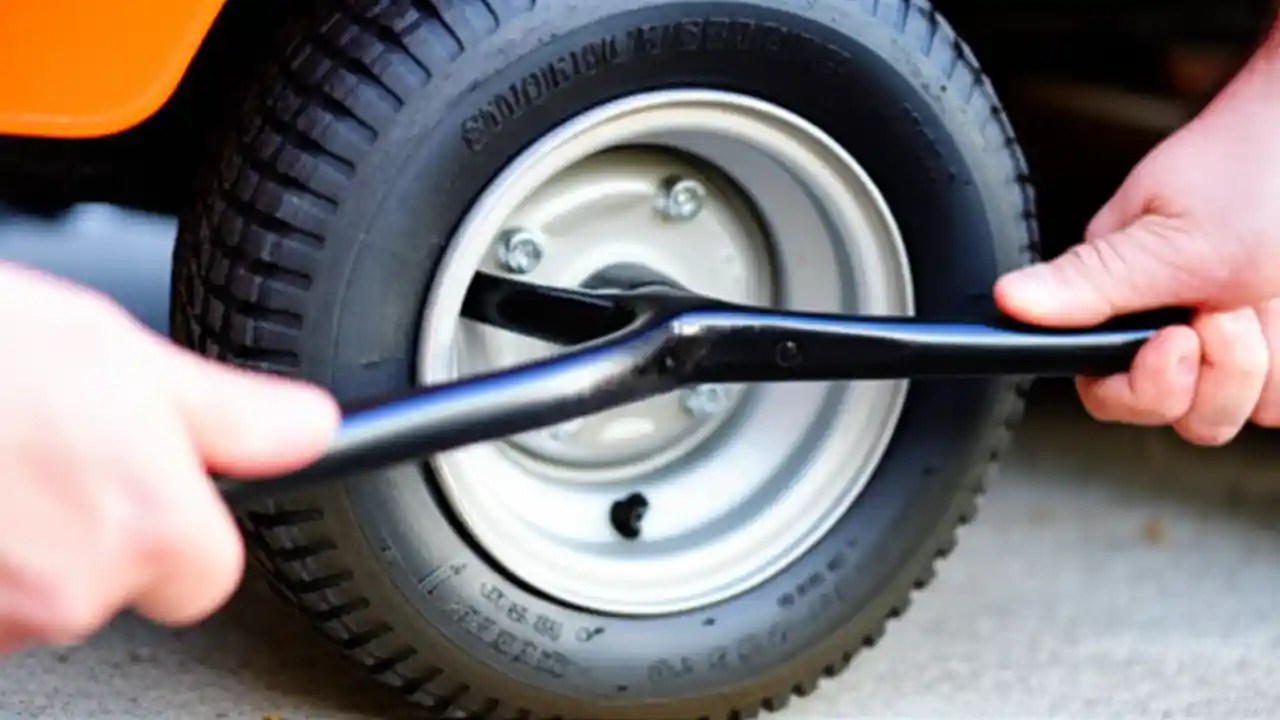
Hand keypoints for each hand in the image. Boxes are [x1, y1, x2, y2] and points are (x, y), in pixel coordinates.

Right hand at [0, 262, 338, 652]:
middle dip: (86, 530)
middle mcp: (72, 592)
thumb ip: (231, 414)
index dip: (178, 526)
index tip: (143, 482)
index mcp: (146, 526)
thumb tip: (309, 429)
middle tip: (39, 452)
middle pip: (114, 587)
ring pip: (35, 599)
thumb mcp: (119, 354)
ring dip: (16, 544)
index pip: (207, 576)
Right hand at [995, 52, 1279, 446]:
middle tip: (1226, 310)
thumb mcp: (1171, 236)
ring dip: (1267, 356)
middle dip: (1214, 372)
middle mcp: (1172, 325)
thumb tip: (1008, 298)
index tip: (1175, 342)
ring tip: (1266, 295)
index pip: (1106, 389)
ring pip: (1243, 408)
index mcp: (1121, 298)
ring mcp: (1234, 340)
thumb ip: (1090, 281)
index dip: (1141, 387)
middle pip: (1181, 413)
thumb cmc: (1255, 168)